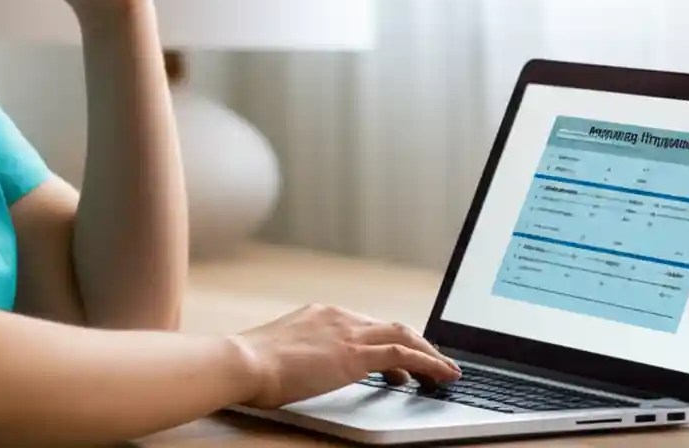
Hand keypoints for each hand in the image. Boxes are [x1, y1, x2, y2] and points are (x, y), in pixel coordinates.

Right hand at [228, 303, 460, 409]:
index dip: (389, 340)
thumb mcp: (280, 353)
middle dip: (417, 345)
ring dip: (429, 355)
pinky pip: (405, 355)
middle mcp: (339, 316)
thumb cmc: (251, 365)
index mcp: (321, 314)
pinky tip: (443, 376)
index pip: (367, 324)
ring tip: (444, 373)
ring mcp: (349, 333)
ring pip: (405, 336)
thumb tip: (305, 369)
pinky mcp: (355, 354)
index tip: (401, 357)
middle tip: (432, 364)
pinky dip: (430, 363)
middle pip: (391, 327)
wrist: (244, 362)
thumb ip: (301, 355)